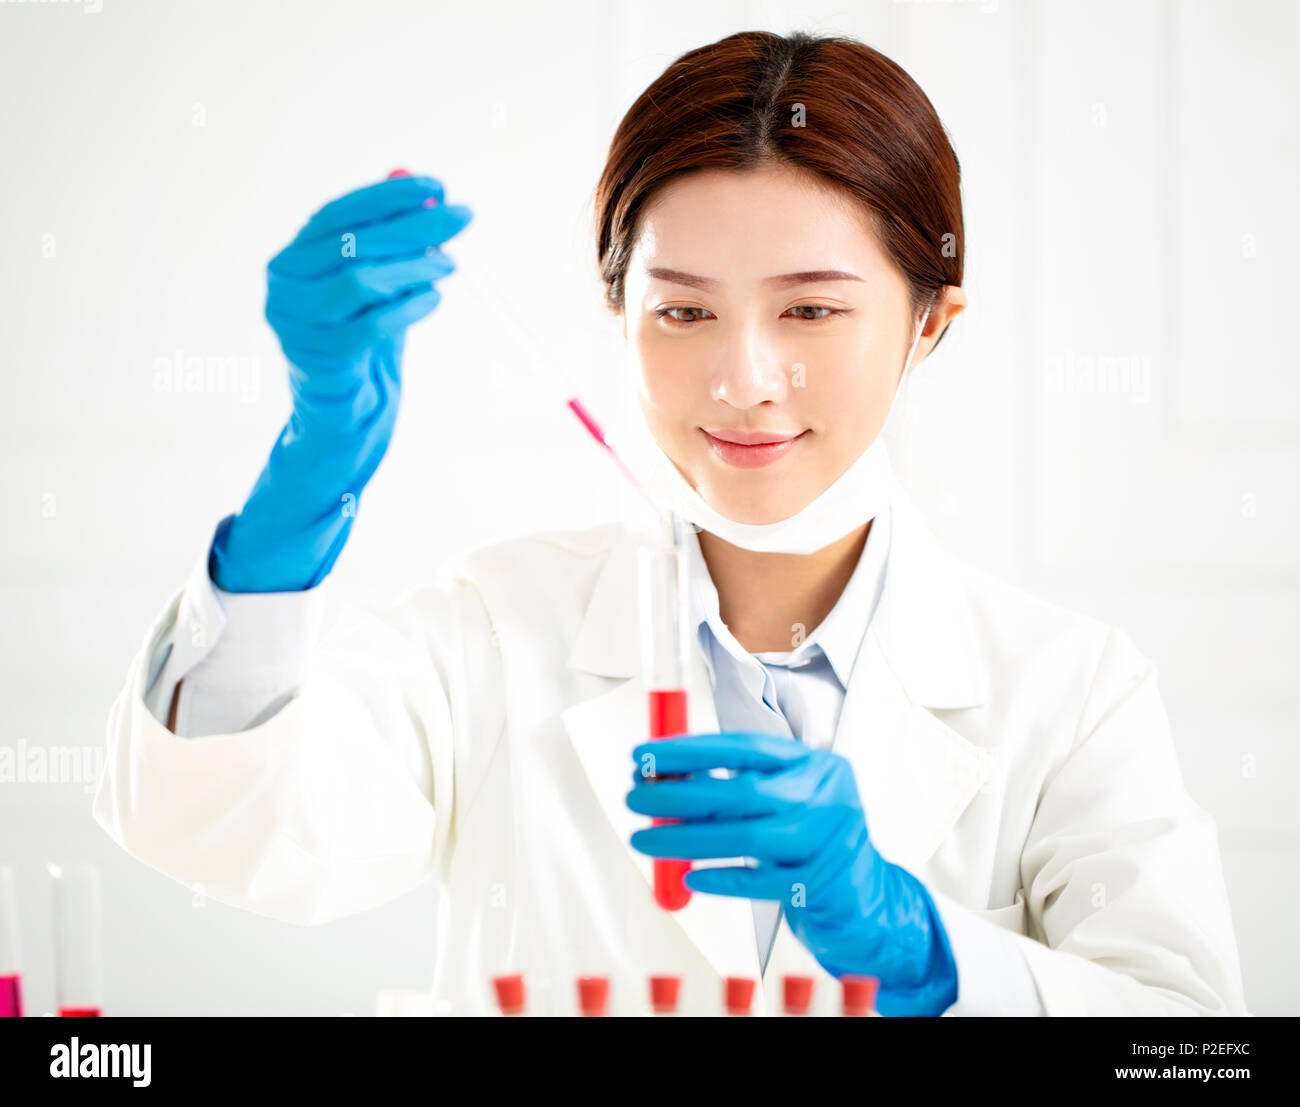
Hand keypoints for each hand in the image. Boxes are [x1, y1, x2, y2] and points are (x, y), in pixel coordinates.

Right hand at [209, 172, 472, 591]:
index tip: (436, 186)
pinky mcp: (317, 359)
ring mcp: (293, 324)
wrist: (343, 417)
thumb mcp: (376, 287)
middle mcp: (282, 287)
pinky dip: (410, 307)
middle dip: (415, 225)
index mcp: (291, 260)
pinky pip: (371, 324)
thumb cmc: (362, 345)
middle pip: (352, 241)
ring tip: (450, 267)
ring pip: (360, 278)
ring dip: (415, 267)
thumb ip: (392, 242)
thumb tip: (427, 190)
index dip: (388, 198)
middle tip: (465, 217)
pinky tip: (433, 301)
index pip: (338, 213)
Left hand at [626, 731, 957, 1016]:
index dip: (690, 750)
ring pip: (746, 838)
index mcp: (812, 763)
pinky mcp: (817, 885)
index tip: (645, 755)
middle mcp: (824, 796)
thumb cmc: (811, 834)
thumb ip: (735, 782)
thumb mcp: (785, 793)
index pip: (745, 748)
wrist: (863, 892)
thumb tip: (664, 777)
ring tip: (645, 839)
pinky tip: (689, 876)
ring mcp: (824, 842)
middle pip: (743, 792)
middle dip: (679, 795)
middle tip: (635, 798)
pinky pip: (758, 883)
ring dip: (686, 839)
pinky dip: (720, 879)